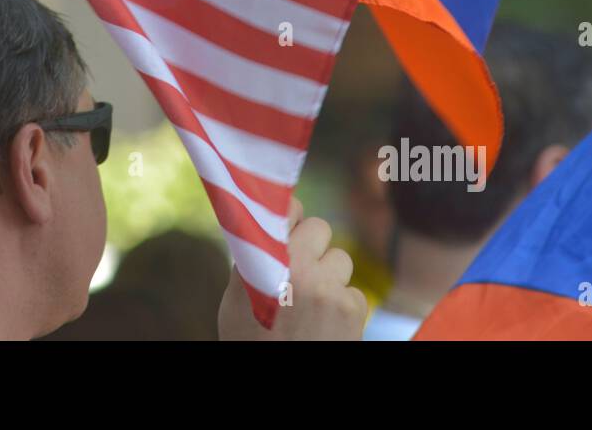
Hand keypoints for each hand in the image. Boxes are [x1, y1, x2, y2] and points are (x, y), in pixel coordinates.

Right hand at [218, 197, 367, 339]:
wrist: (276, 384)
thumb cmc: (248, 340)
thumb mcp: (237, 295)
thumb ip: (255, 257)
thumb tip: (273, 227)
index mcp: (268, 256)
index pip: (290, 208)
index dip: (291, 217)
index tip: (290, 226)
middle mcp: (299, 266)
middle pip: (321, 228)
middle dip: (314, 246)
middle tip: (301, 269)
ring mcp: (328, 288)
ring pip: (342, 260)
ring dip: (331, 277)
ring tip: (312, 304)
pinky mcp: (350, 310)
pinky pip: (355, 293)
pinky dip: (344, 306)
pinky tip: (325, 325)